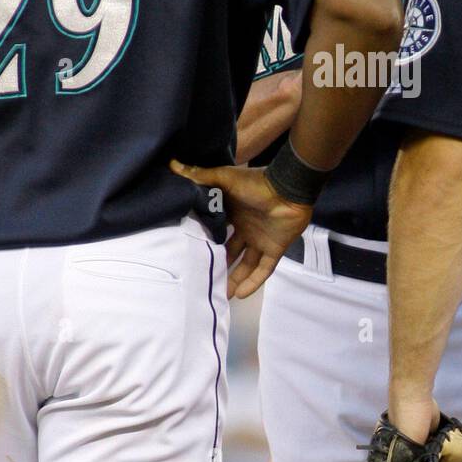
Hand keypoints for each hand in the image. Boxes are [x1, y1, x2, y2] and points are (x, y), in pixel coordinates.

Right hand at [170, 159, 312, 297]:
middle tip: (203, 281)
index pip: (217, 232)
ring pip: (246, 265)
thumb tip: (172, 165)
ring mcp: (261, 240)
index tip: (188, 254)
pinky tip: (240, 295)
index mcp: (234, 214)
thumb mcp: (225, 178)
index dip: (205, 243)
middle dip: (219, 266)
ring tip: (220, 296)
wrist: (289, 189)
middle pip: (230, 252)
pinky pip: (264, 270)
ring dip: (234, 279)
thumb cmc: (257, 183)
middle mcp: (246, 229)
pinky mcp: (275, 249)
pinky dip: (253, 282)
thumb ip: (201, 176)